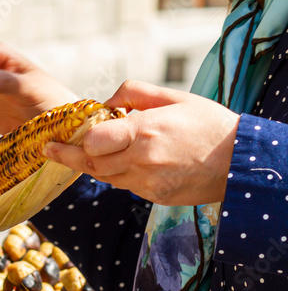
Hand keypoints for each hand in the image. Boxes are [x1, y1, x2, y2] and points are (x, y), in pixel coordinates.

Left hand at [43, 80, 239, 206]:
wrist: (239, 162)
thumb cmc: (207, 124)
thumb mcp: (173, 97)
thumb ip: (134, 94)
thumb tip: (105, 103)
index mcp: (144, 132)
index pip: (93, 141)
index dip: (76, 138)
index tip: (60, 135)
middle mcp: (141, 160)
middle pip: (90, 163)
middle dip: (71, 155)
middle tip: (51, 149)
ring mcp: (145, 182)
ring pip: (103, 176)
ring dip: (91, 164)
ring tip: (76, 153)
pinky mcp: (151, 196)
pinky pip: (122, 185)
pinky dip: (115, 173)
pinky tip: (117, 162)